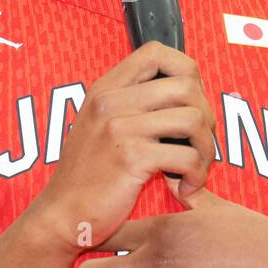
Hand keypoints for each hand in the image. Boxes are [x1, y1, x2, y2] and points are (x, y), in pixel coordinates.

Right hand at [29, 41, 216, 254]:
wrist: (61, 215)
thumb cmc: (88, 176)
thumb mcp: (100, 126)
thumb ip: (132, 105)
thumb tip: (186, 92)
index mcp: (105, 88)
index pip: (157, 52)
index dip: (186, 72)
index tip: (189, 103)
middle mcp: (111, 101)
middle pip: (186, 85)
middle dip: (206, 116)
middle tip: (199, 144)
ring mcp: (119, 128)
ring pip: (193, 118)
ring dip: (206, 148)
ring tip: (195, 168)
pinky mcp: (130, 158)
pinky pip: (186, 156)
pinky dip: (196, 175)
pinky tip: (185, 187)